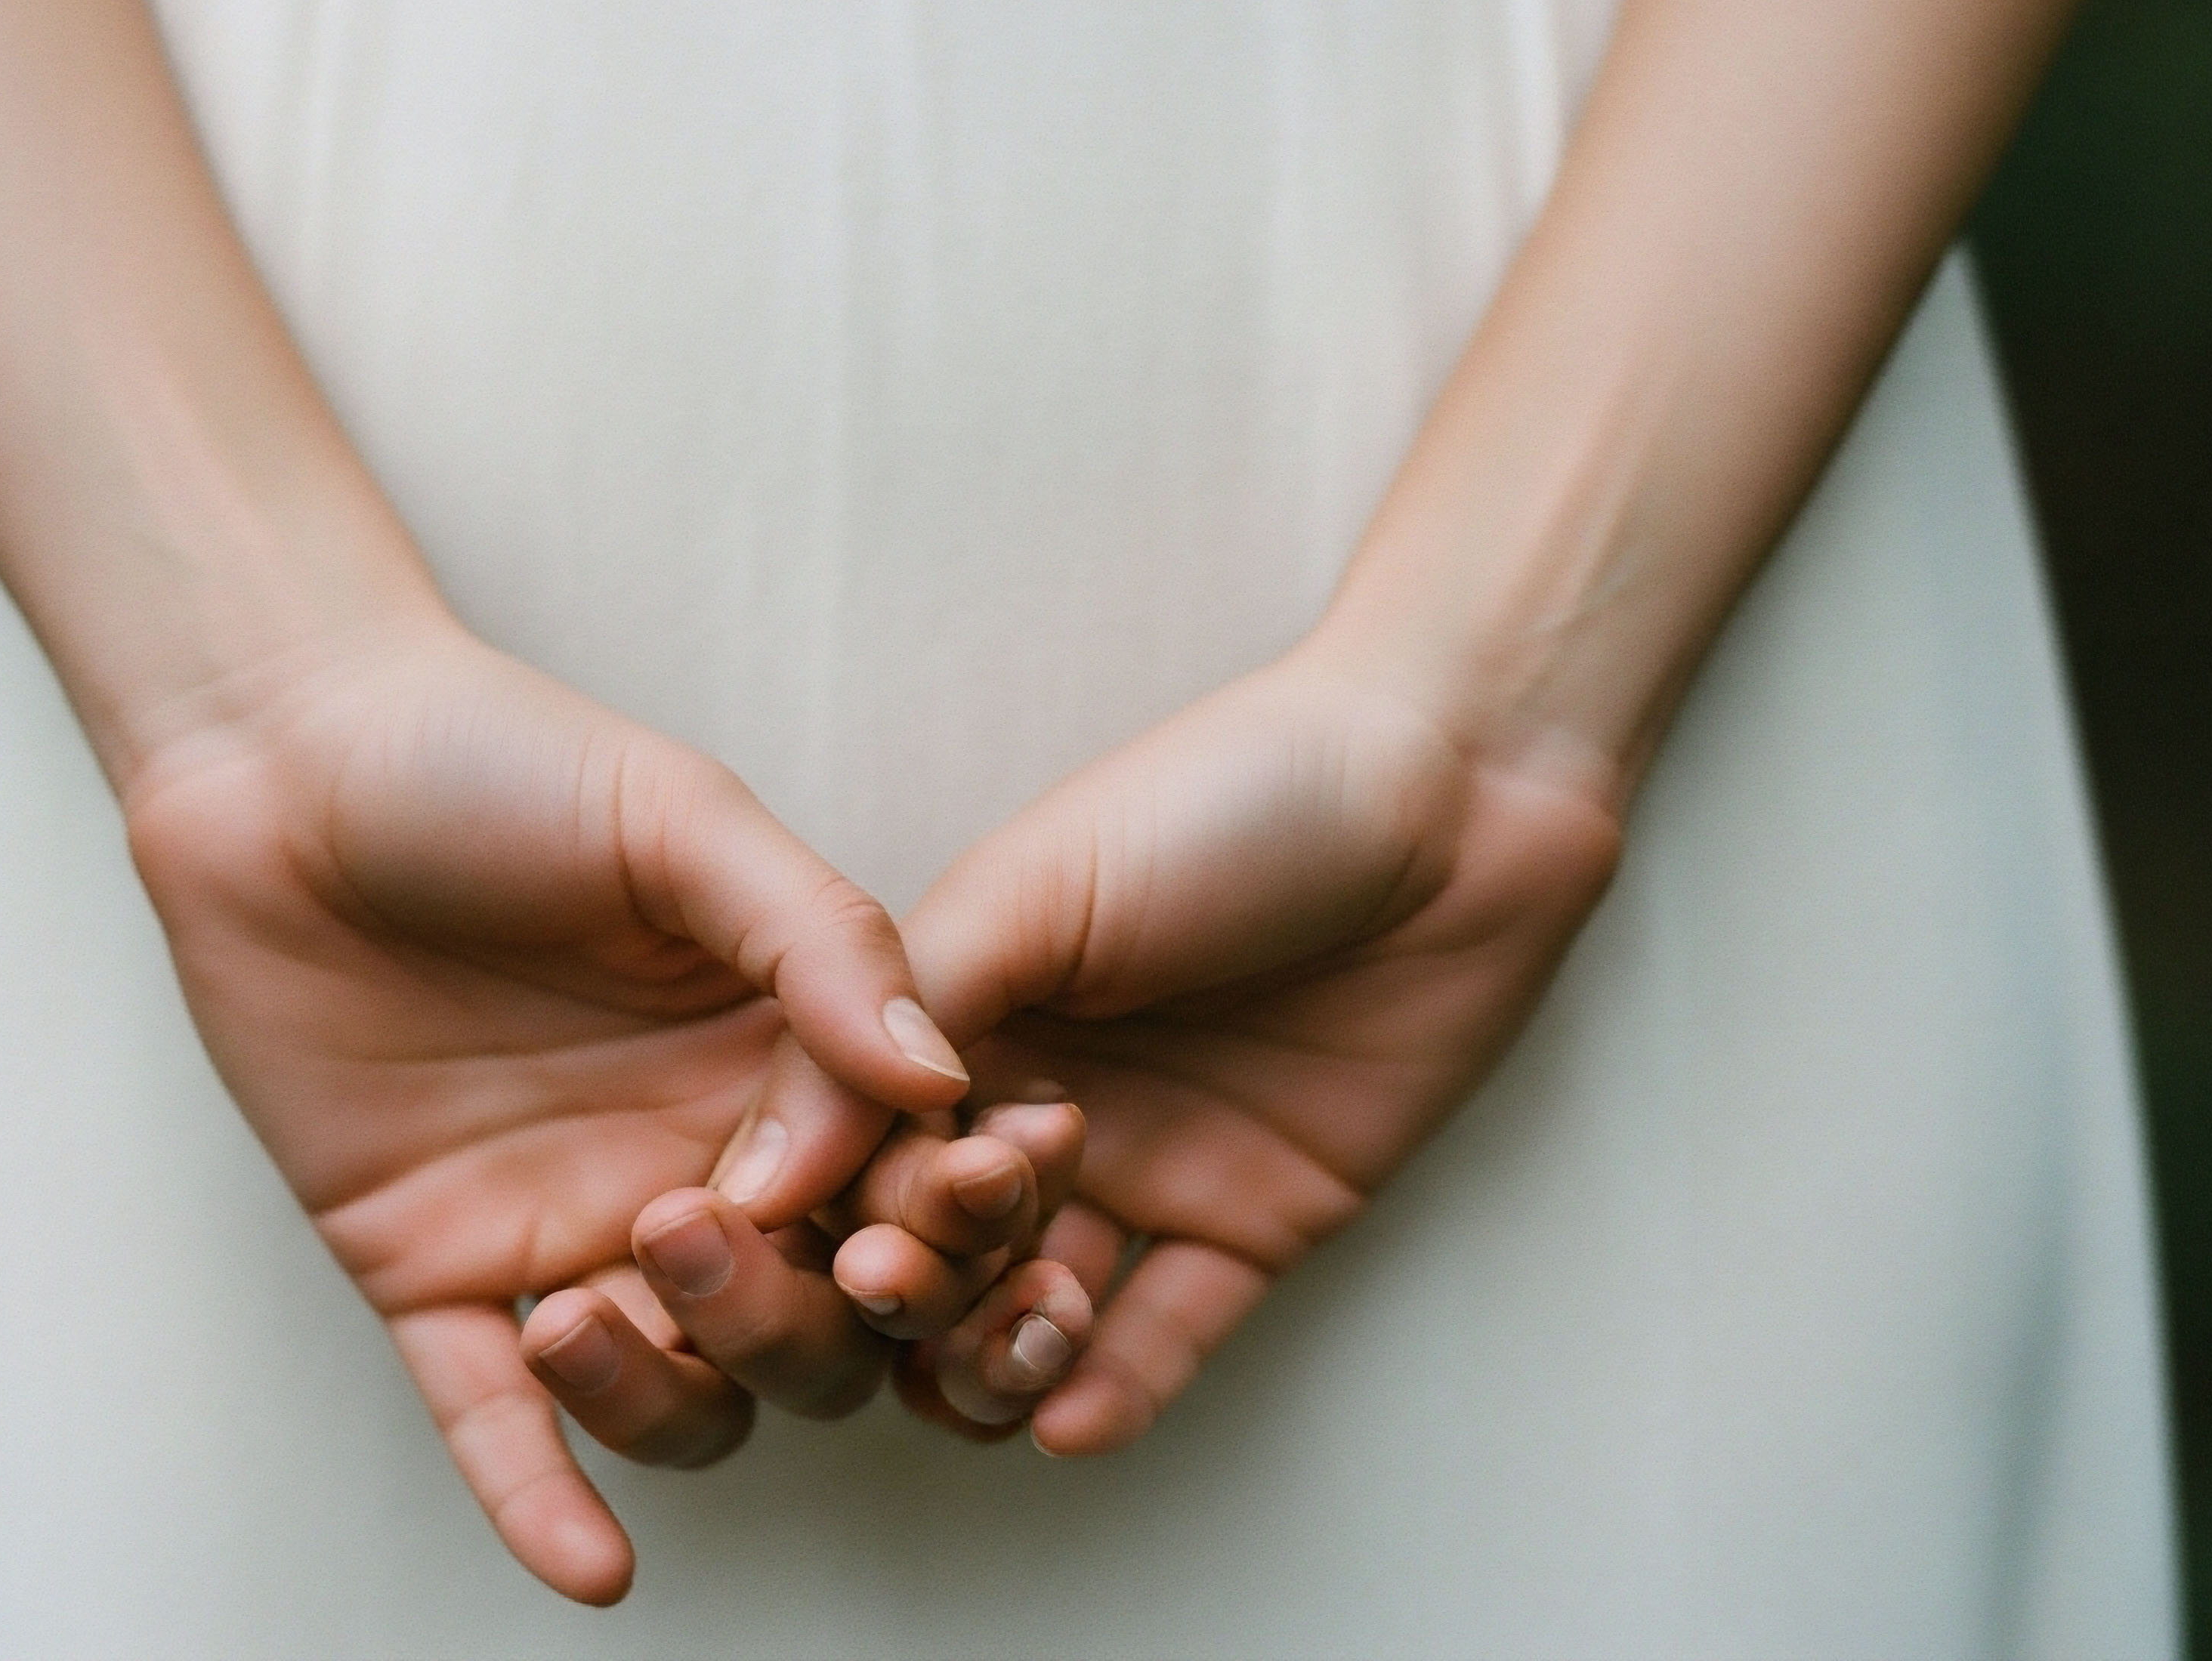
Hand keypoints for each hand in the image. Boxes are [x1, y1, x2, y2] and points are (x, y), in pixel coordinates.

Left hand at [116, 619, 973, 1603]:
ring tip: (585, 1316)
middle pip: (804, 1322)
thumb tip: (942, 1076)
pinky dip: (542, 1500)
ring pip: (676, 1390)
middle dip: (782, 1312)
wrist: (280, 760)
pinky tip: (592, 1568)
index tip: (945, 1207)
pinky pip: (491, 1419)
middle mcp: (692, 1164)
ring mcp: (564, 1228)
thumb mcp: (681, 821)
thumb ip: (818, 941)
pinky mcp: (431, 1269)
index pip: (895, 1192)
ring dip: (662, 1396)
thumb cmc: (493, 759)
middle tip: (705, 1234)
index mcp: (775, 1064)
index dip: (932, 1221)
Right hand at [853, 644, 1625, 1452]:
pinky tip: (1071, 1415)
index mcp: (962, 1024)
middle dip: (911, 1291)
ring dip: (1000, 1357)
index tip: (822, 1243)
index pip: (860, 1157)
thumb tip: (760, 1166)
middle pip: (931, 1253)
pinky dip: (1111, 1392)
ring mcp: (1147, 1173)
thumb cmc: (1227, 797)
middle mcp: (1036, 1108)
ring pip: (1032, 1318)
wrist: (1451, 796)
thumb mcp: (1027, 887)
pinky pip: (1168, 1339)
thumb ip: (893, 1020)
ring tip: (1019, 1344)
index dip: (835, 1211)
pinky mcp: (1256, 1226)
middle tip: (908, 1289)